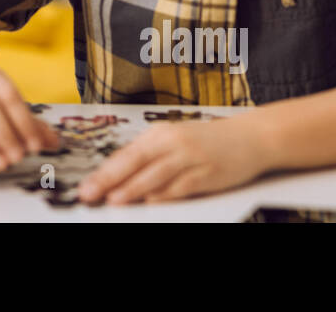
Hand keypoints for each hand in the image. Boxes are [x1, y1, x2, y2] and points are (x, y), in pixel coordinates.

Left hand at [77, 115, 271, 204]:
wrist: (249, 137)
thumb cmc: (208, 141)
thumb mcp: (174, 140)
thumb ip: (148, 155)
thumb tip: (117, 174)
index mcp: (159, 134)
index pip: (125, 154)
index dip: (103, 171)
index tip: (86, 185)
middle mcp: (172, 142)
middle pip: (135, 162)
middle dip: (109, 180)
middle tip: (90, 193)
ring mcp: (190, 157)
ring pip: (155, 174)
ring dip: (133, 188)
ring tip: (115, 199)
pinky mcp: (207, 173)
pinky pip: (182, 185)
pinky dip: (165, 194)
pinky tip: (151, 200)